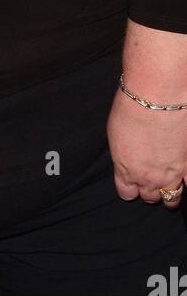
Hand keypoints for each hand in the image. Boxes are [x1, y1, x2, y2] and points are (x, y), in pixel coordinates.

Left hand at [107, 90, 186, 209]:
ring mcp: (171, 174)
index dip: (129, 188)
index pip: (127, 193)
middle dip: (149, 189)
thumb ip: (124, 154)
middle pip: (149, 196)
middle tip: (151, 179)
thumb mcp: (116, 134)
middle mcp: (148, 178)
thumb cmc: (132, 108)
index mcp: (126, 170)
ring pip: (172, 198)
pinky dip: (186, 181)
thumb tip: (128, 157)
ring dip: (169, 193)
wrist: (157, 97)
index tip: (132, 183)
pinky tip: (183, 177)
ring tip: (170, 186)